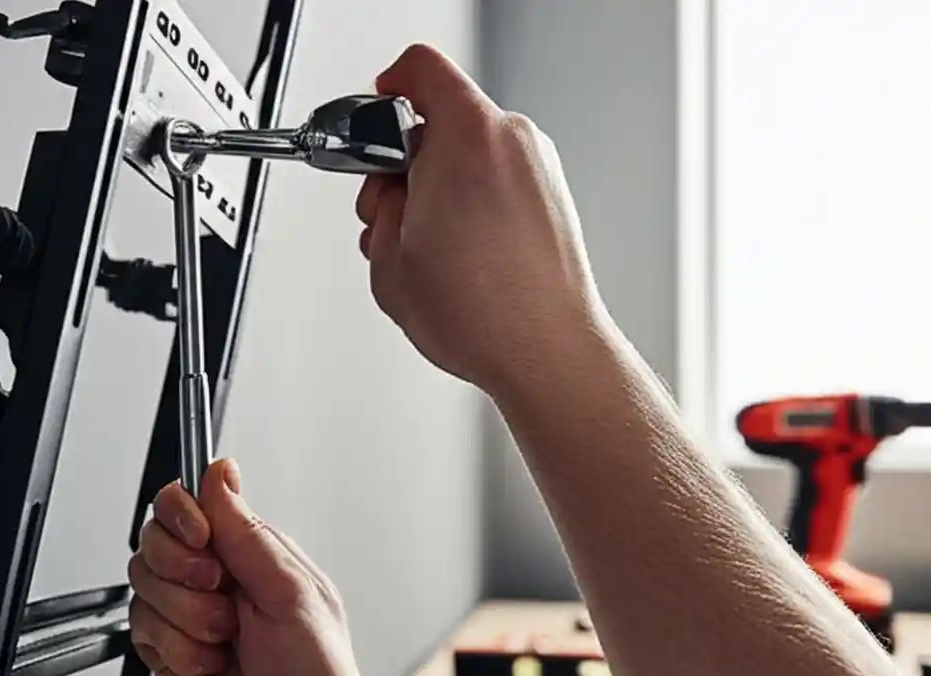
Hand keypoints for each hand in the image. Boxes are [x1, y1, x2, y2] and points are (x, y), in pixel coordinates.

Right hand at [127, 459, 373, 675]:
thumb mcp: (292, 594)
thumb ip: (248, 531)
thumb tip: (221, 471)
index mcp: (253, 553)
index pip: (193, 504)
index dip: (183, 516)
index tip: (201, 541)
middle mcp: (220, 579)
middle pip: (156, 542)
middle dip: (182, 576)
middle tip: (220, 598)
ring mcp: (192, 616)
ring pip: (143, 587)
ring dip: (185, 620)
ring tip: (225, 642)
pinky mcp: (170, 653)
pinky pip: (141, 632)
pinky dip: (175, 652)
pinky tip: (209, 667)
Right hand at [356, 44, 599, 399]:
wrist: (546, 351)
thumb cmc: (483, 312)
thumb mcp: (388, 257)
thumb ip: (381, 206)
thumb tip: (389, 196)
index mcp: (467, 135)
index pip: (420, 68)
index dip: (386, 88)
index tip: (375, 112)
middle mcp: (512, 139)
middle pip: (443, 118)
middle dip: (407, 160)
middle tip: (390, 210)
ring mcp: (540, 166)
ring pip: (472, 152)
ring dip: (441, 186)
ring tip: (430, 247)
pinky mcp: (554, 196)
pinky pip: (500, 177)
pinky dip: (474, 201)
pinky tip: (461, 255)